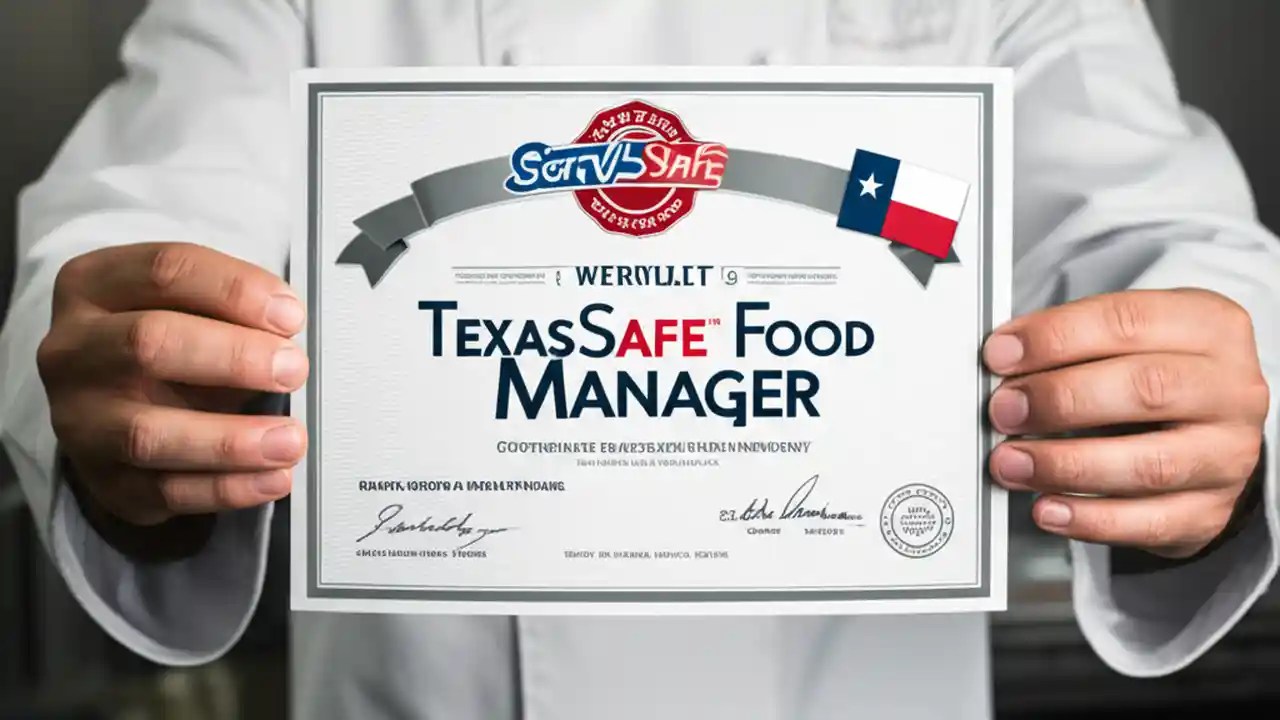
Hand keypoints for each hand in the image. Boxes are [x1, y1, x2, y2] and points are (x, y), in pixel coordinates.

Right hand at [37, 243, 307, 526]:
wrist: (113, 404)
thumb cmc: (171, 339)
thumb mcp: (193, 305)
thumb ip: (234, 309)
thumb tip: (287, 329)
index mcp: (94, 286)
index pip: (165, 271)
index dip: (235, 291)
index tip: (291, 315)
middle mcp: (72, 350)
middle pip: (148, 343)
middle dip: (233, 357)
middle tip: (294, 370)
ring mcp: (78, 419)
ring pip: (147, 432)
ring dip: (230, 440)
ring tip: (289, 440)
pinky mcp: (99, 478)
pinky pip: (162, 491)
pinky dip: (225, 488)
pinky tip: (272, 479)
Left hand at [984, 289, 1267, 558]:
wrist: (1210, 434)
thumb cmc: (1156, 377)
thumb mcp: (1128, 340)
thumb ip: (1073, 343)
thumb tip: (1002, 361)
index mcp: (1210, 327)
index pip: (1128, 322)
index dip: (1055, 337)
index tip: (1000, 355)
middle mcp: (1231, 390)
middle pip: (1145, 389)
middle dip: (1060, 399)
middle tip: (1004, 410)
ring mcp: (1228, 455)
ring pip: (1148, 464)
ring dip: (1064, 464)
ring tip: (1011, 462)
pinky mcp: (1211, 511)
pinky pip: (1149, 522)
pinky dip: (1089, 518)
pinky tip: (1048, 508)